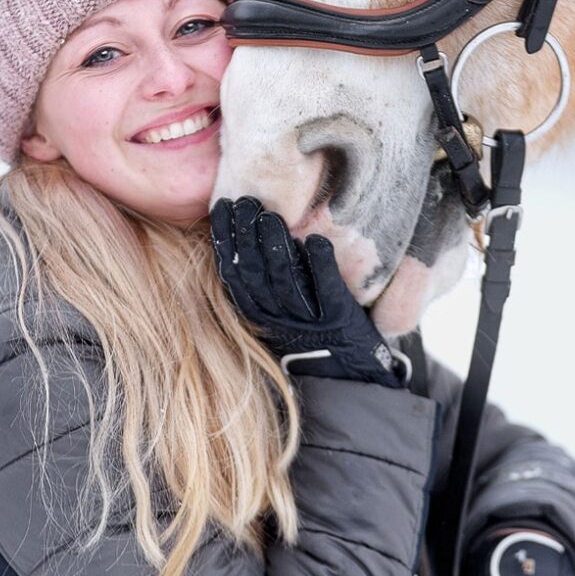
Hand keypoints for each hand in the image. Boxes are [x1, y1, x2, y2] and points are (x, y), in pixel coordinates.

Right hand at [210, 196, 403, 387]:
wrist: (351, 373)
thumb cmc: (313, 332)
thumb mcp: (280, 312)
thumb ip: (264, 279)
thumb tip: (245, 230)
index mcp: (260, 314)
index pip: (234, 273)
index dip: (226, 240)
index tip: (223, 206)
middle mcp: (280, 319)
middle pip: (256, 273)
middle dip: (247, 235)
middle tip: (246, 202)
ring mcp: (309, 320)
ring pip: (285, 281)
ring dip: (276, 246)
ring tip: (270, 215)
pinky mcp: (339, 317)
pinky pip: (327, 289)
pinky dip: (320, 264)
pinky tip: (316, 240)